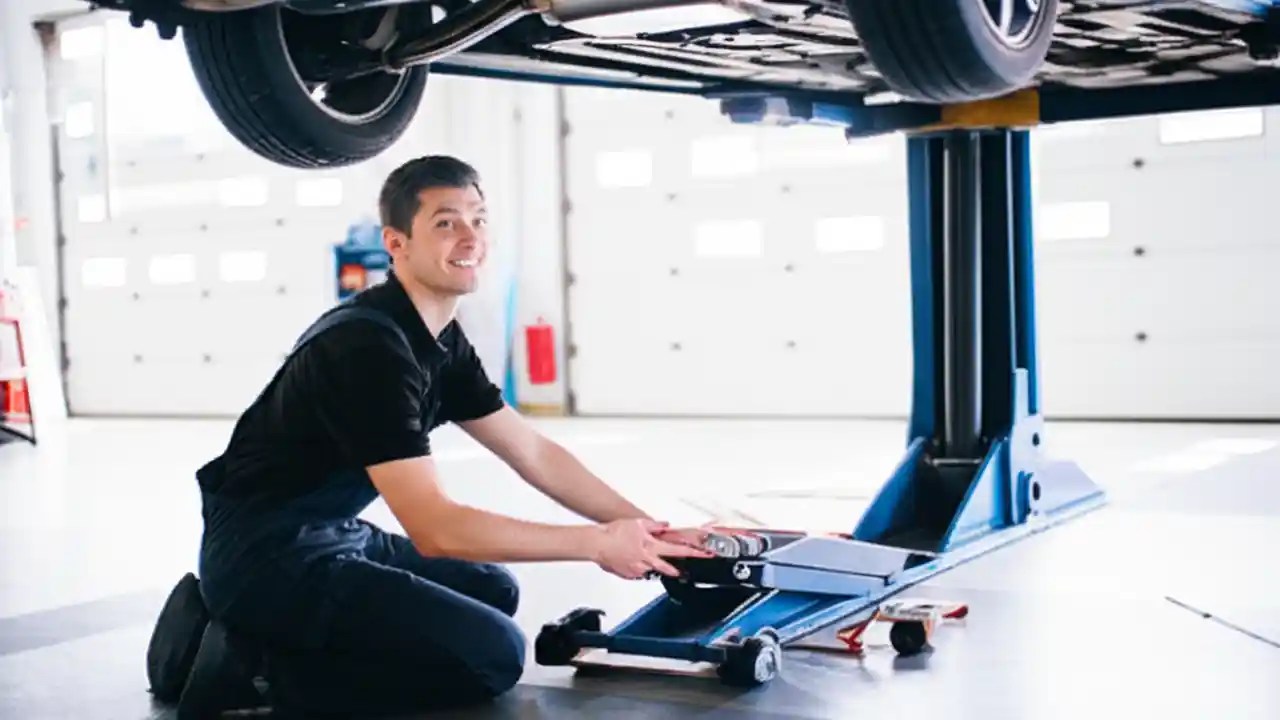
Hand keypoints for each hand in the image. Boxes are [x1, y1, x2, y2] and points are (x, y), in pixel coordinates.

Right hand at [592, 519, 713, 579]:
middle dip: (675, 570)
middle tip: (681, 571)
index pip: (678, 550)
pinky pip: (637, 572)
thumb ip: (654, 525)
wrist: (597, 543)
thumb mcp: (637, 523)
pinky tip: (630, 559)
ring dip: (651, 565)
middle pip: (667, 568)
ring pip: (650, 569)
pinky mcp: (628, 574)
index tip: (703, 555)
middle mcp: (647, 560)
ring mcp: (637, 570)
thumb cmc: (614, 533)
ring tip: (643, 558)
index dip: (693, 553)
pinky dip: (637, 567)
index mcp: (652, 547)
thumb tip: (664, 525)